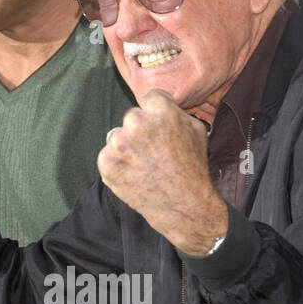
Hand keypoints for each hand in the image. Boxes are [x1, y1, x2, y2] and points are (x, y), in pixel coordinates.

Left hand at [97, 90, 227, 254]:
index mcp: (159, 109)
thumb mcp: (196, 130)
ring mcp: (118, 144)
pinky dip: (117, 164)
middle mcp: (136, 123)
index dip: (157, 114)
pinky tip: (135, 174)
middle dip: (141, 130)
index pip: (149, 99)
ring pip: (118, 137)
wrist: (184, 205)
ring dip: (127, 148)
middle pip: (132, 117)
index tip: (161, 129)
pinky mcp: (106, 163)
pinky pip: (108, 156)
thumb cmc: (193, 168)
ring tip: (145, 165)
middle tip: (153, 151)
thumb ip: (175, 112)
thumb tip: (163, 107)